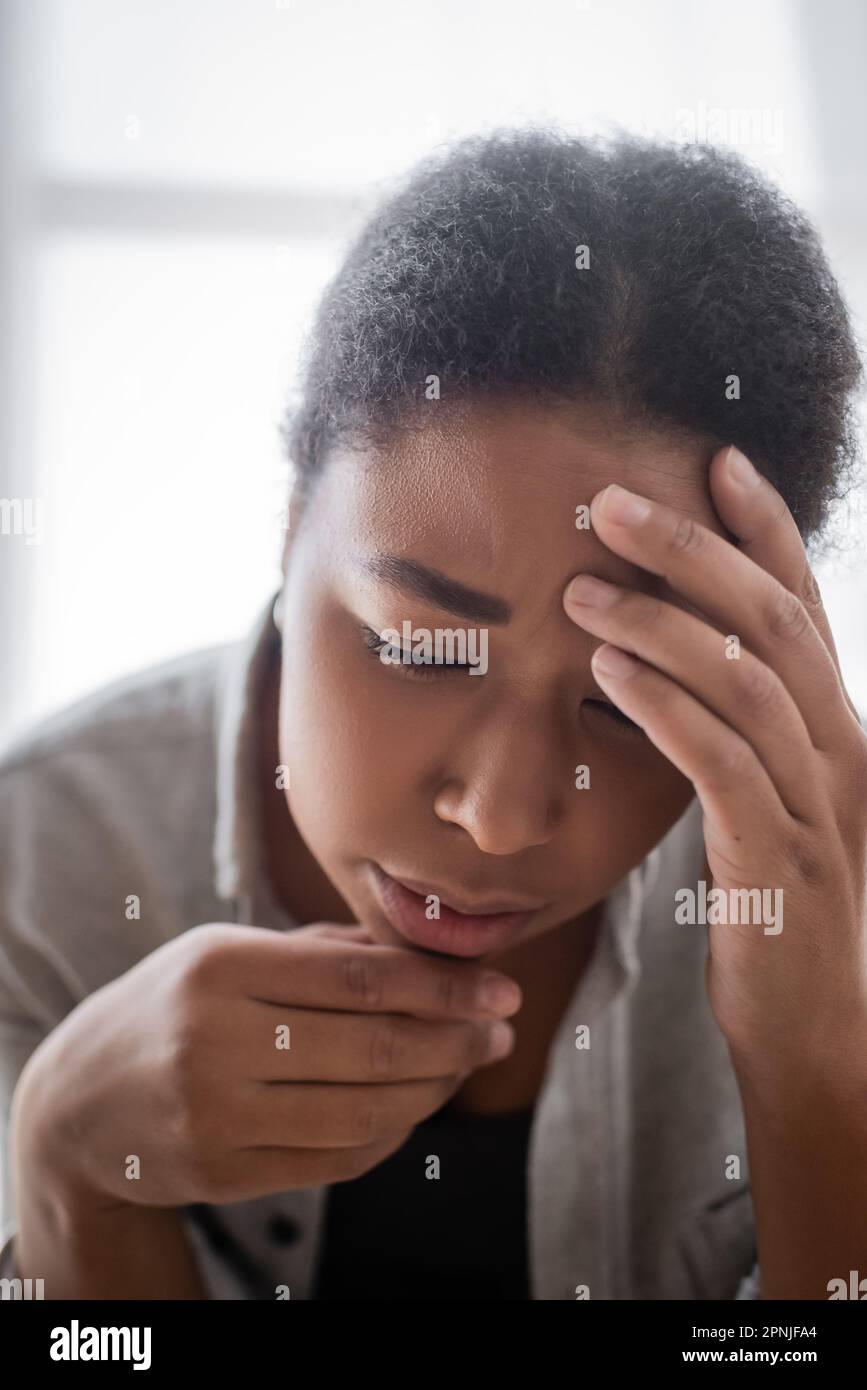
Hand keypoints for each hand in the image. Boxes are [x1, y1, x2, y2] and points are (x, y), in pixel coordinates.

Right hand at [13, 921, 519, 1210]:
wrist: (81, 1102)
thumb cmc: (175, 1006)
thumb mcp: (229, 952)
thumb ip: (326, 951)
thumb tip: (432, 956)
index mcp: (221, 968)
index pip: (359, 978)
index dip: (442, 987)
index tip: (499, 989)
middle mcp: (215, 1041)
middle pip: (372, 1047)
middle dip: (455, 1039)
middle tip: (500, 1029)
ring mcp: (218, 1116)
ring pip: (364, 1111)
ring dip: (435, 1090)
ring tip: (467, 1063)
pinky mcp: (224, 1173)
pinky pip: (337, 1160)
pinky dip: (391, 1133)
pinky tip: (416, 1103)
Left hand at [563, 446, 866, 1081]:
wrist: (816, 1026)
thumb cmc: (773, 911)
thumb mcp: (766, 805)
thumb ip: (738, 735)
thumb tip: (673, 668)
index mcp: (833, 729)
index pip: (803, 605)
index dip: (765, 528)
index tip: (716, 458)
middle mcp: (837, 749)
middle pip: (771, 620)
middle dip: (695, 551)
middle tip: (612, 499)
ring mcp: (814, 804)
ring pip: (746, 680)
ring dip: (661, 622)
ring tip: (582, 587)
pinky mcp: (776, 859)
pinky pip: (722, 762)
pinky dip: (667, 706)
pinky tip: (608, 671)